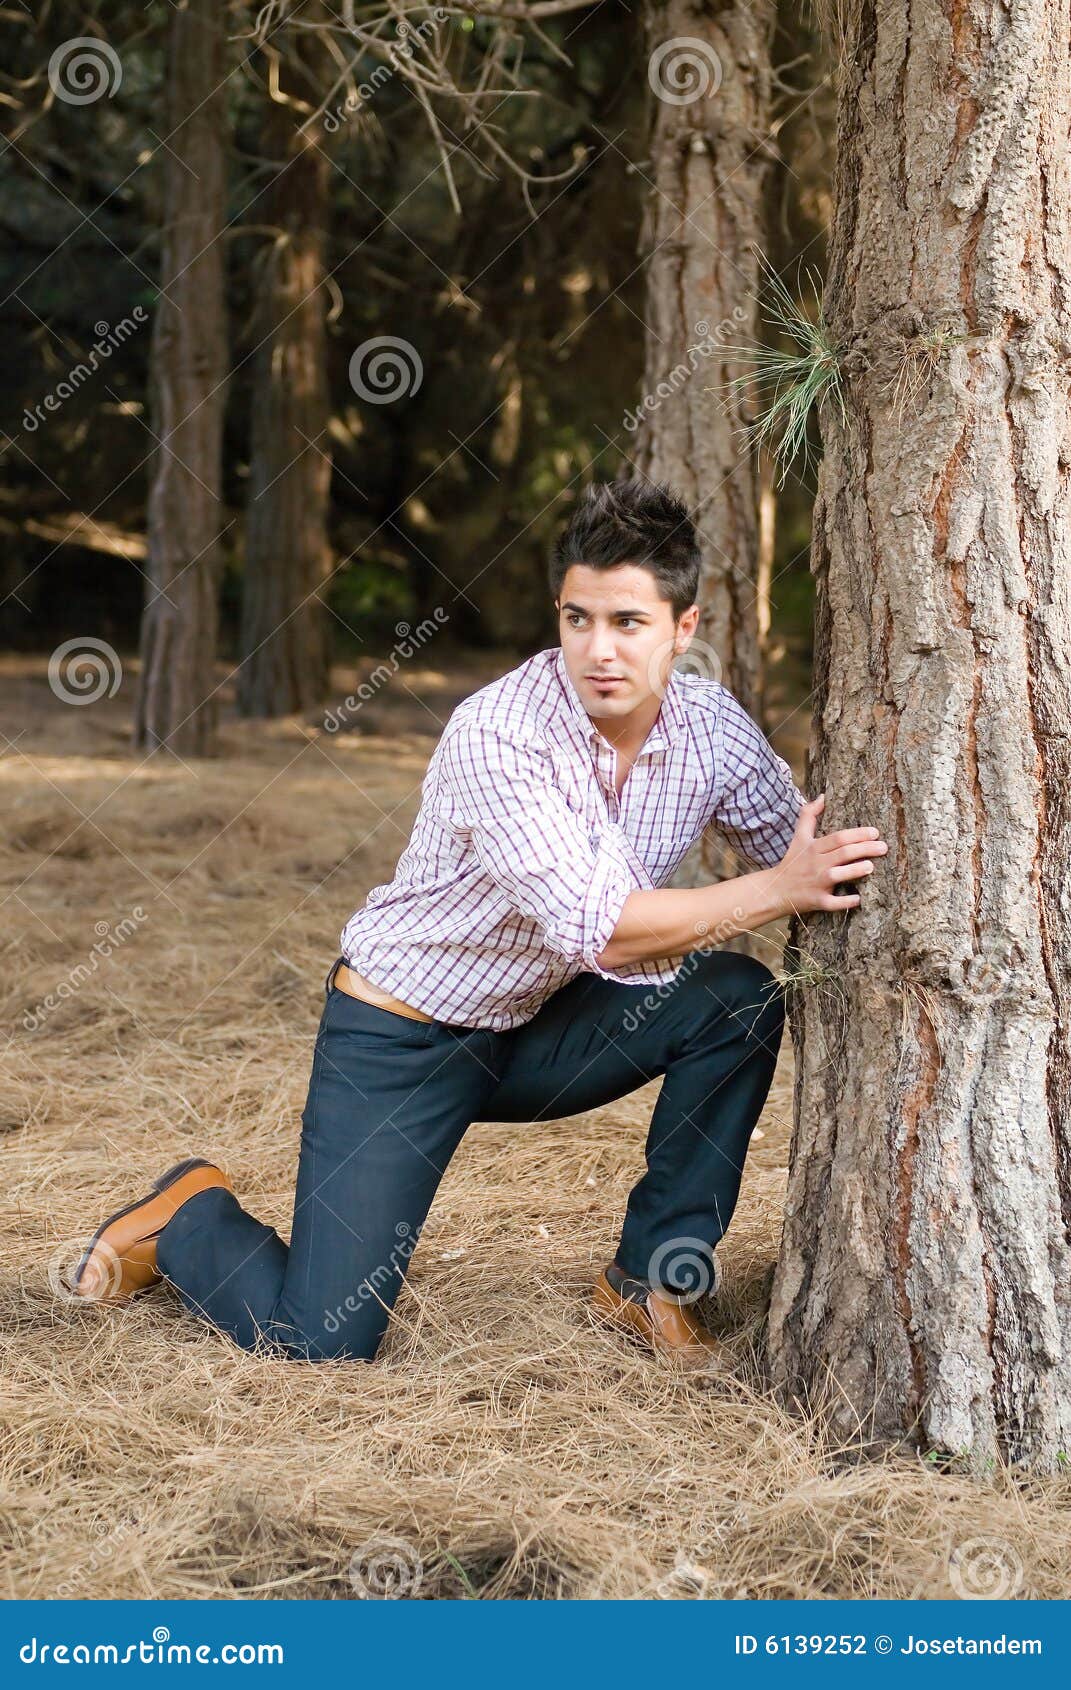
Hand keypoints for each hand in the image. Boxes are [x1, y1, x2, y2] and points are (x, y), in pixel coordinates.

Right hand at [767, 792, 888, 916]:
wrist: (775, 890)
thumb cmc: (792, 862)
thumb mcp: (798, 837)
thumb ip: (808, 815)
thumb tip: (822, 797)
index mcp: (813, 848)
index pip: (838, 837)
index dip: (857, 834)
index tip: (875, 832)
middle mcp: (816, 864)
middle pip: (843, 853)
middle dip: (864, 849)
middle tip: (884, 847)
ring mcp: (817, 883)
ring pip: (837, 875)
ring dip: (855, 871)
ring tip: (871, 866)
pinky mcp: (817, 901)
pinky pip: (833, 902)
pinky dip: (846, 902)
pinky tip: (859, 899)